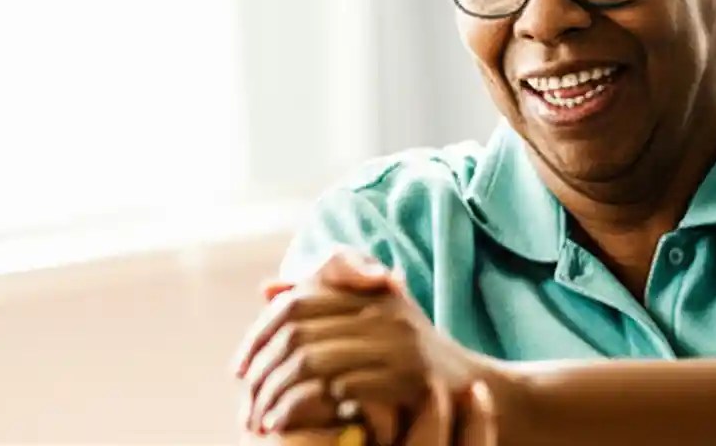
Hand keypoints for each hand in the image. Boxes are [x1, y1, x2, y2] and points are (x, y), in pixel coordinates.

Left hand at [233, 251, 485, 435]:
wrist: (478, 395)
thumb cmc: (417, 362)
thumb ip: (326, 300)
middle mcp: (382, 308)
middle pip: (298, 332)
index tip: (237, 369)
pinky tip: (295, 425)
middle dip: (265, 372)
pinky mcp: (411, 376)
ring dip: (281, 395)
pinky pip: (346, 388)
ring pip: (314, 362)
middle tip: (246, 406)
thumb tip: (268, 289)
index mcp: (368, 292)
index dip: (258, 336)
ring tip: (263, 421)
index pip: (295, 305)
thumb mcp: (375, 320)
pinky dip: (313, 408)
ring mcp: (399, 341)